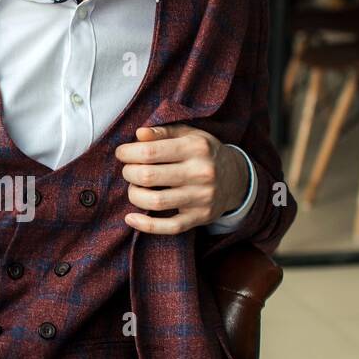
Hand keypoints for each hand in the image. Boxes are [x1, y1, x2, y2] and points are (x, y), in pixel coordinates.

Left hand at [114, 124, 249, 234]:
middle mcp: (201, 172)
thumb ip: (164, 132)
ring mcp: (201, 197)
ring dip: (134, 195)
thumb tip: (139, 134)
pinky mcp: (200, 217)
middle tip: (128, 170)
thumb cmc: (204, 153)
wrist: (236, 179)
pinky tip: (131, 218)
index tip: (121, 154)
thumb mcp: (190, 135)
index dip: (128, 153)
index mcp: (196, 148)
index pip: (151, 151)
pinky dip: (146, 225)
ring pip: (156, 201)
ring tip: (134, 188)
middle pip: (149, 176)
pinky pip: (169, 226)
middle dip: (129, 173)